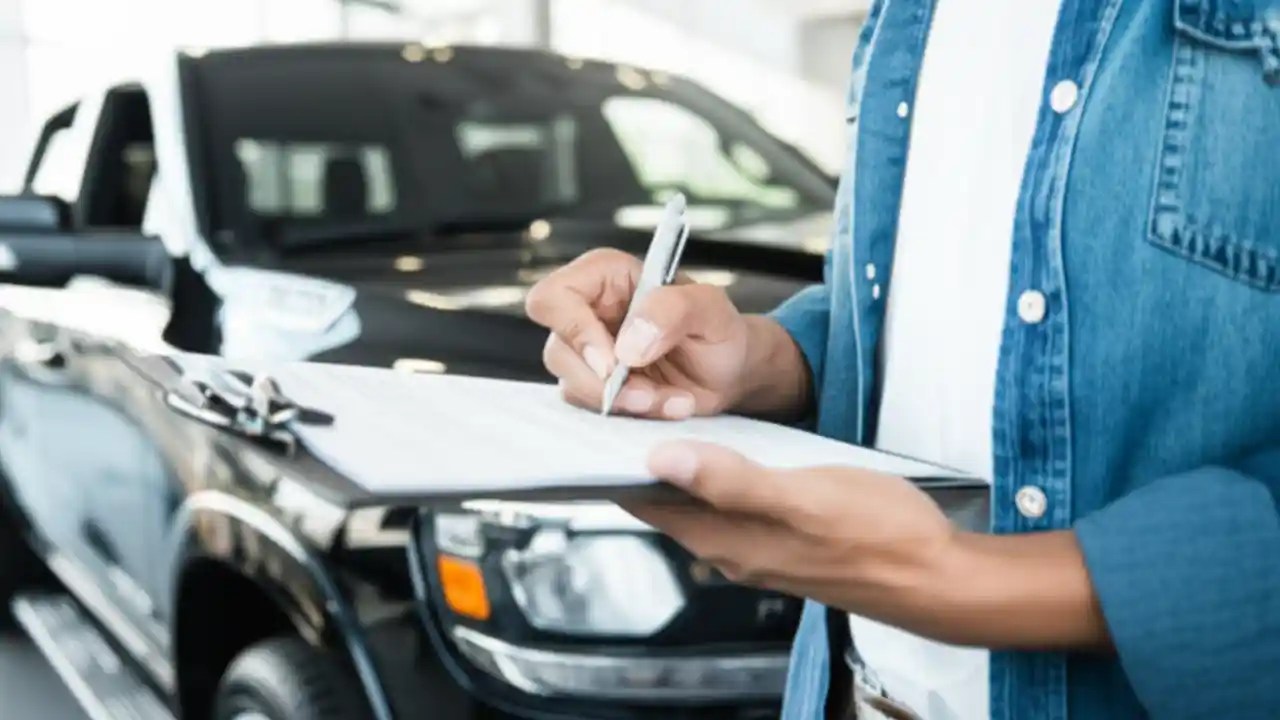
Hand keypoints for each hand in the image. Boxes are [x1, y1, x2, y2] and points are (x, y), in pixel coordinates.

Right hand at [525, 248, 806, 419]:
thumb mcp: (710, 308)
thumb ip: (672, 311)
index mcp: (605, 276)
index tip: (612, 362)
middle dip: (603, 383)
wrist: (731, 370)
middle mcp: (587, 311)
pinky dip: (631, 415)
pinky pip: (593, 409)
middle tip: (649, 394)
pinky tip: (666, 405)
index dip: (573, 331)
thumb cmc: (719, 329)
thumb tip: (627, 347)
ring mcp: (587, 353)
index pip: (553, 297)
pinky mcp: (595, 387)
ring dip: (623, 402)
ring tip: (669, 399)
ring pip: (571, 385)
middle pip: (558, 351)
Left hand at [627, 441, 1110, 649]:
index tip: (586, 423)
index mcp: (726, 538)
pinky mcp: (782, 540)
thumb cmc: (878, 532)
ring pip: (696, 502)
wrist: (936, 575)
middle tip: (619, 406)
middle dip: (636, 460)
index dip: (611, 464)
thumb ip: (731, 479)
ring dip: (675, 466)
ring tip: (659, 418)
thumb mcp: (803, 495)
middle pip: (663, 502)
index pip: (644, 501)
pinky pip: (729, 505)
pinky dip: (712, 475)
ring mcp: (756, 548)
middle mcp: (731, 549)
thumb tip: (662, 457)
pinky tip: (725, 447)